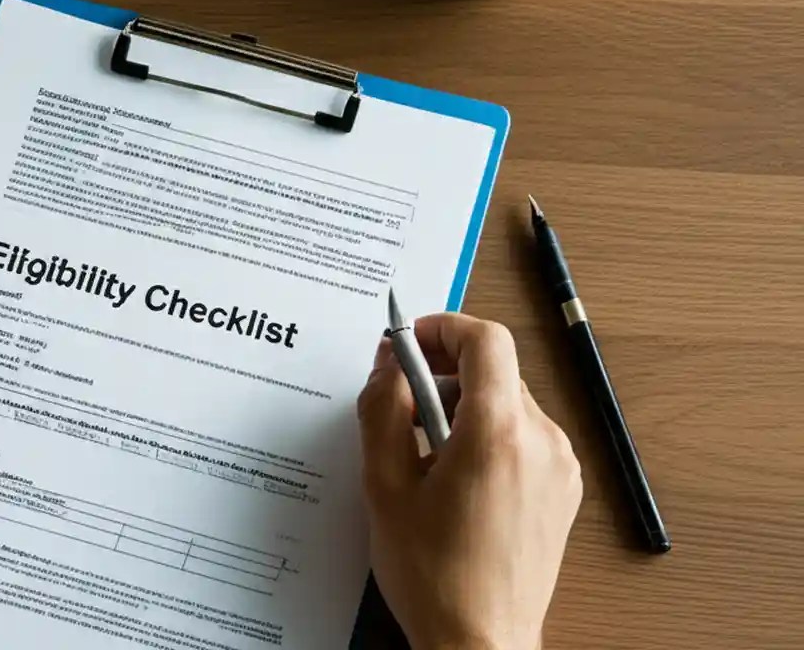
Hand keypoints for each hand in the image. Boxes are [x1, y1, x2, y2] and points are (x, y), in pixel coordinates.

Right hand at [357, 313, 581, 649]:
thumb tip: (389, 365)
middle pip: (496, 370)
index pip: (486, 340)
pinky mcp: (564, 489)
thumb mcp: (384, 485)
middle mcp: (543, 441)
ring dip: (464, 405)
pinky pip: (525, 435)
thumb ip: (382, 410)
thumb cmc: (433, 574)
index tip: (407, 344)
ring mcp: (561, 466)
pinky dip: (488, 434)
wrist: (481, 641)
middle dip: (444, 371)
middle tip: (398, 400)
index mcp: (499, 433)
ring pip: (509, 402)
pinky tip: (454, 475)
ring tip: (423, 450)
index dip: (442, 328)